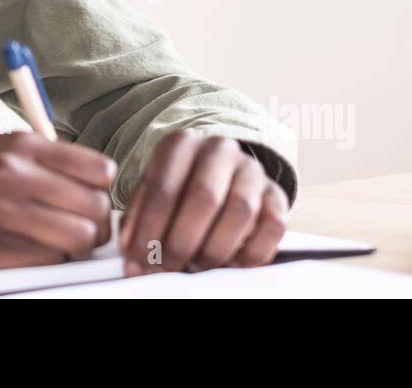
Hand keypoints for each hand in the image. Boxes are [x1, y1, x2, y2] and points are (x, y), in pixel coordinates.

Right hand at [0, 132, 116, 270]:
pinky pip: (46, 262)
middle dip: (94, 228)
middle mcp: (15, 171)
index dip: (100, 193)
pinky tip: (24, 256)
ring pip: (79, 239)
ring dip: (74, 251)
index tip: (86, 204)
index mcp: (22, 144)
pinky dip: (45, 265)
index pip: (100, 170)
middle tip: (74, 234)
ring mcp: (2, 210)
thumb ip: (42, 165)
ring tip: (51, 248)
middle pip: (96, 208)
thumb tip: (96, 190)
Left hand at [118, 132, 287, 274]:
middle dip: (182, 242)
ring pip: (240, 211)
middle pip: (204, 197)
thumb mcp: (150, 197)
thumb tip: (134, 263)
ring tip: (196, 267)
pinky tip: (229, 263)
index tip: (140, 258)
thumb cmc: (177, 191)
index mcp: (181, 144)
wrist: (218, 178)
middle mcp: (219, 150)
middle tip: (168, 267)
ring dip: (215, 249)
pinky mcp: (276, 195)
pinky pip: (272, 227)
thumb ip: (138, 224)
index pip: (163, 186)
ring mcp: (251, 171)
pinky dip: (250, 253)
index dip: (150, 228)